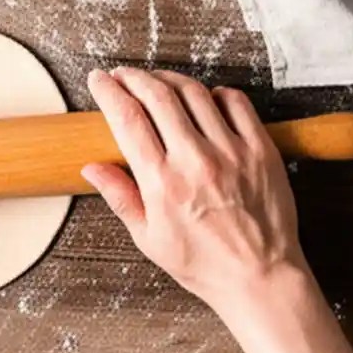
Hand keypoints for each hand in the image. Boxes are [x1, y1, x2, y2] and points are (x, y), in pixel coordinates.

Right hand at [82, 68, 303, 304]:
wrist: (261, 277)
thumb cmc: (205, 264)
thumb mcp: (149, 239)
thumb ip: (120, 197)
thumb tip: (91, 168)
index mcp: (162, 183)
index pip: (127, 118)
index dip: (108, 91)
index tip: (99, 80)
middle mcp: (195, 160)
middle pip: (157, 95)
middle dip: (133, 77)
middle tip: (123, 75)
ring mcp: (231, 151)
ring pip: (194, 92)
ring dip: (169, 79)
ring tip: (157, 82)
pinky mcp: (260, 149)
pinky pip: (236, 102)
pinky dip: (215, 92)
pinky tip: (205, 98)